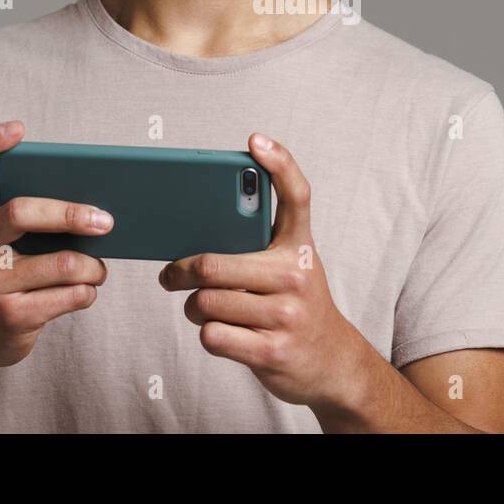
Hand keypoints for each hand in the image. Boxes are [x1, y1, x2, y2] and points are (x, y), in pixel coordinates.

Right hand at [0, 121, 113, 375]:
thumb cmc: (0, 277)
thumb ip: (26, 219)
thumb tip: (93, 202)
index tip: (17, 128)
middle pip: (19, 212)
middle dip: (69, 213)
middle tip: (105, 220)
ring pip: (62, 264)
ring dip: (93, 266)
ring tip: (99, 268)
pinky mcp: (11, 317)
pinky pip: (69, 296)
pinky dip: (87, 292)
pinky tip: (85, 291)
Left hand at [158, 133, 367, 409]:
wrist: (332, 363)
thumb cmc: (296, 305)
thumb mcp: (291, 267)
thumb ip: (258, 245)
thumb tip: (196, 233)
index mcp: (300, 247)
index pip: (296, 196)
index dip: (278, 163)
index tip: (254, 140)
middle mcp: (297, 275)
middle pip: (213, 263)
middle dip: (181, 272)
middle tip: (171, 275)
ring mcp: (286, 315)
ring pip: (206, 302)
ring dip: (194, 308)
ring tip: (202, 309)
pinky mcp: (272, 351)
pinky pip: (213, 335)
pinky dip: (207, 334)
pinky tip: (221, 332)